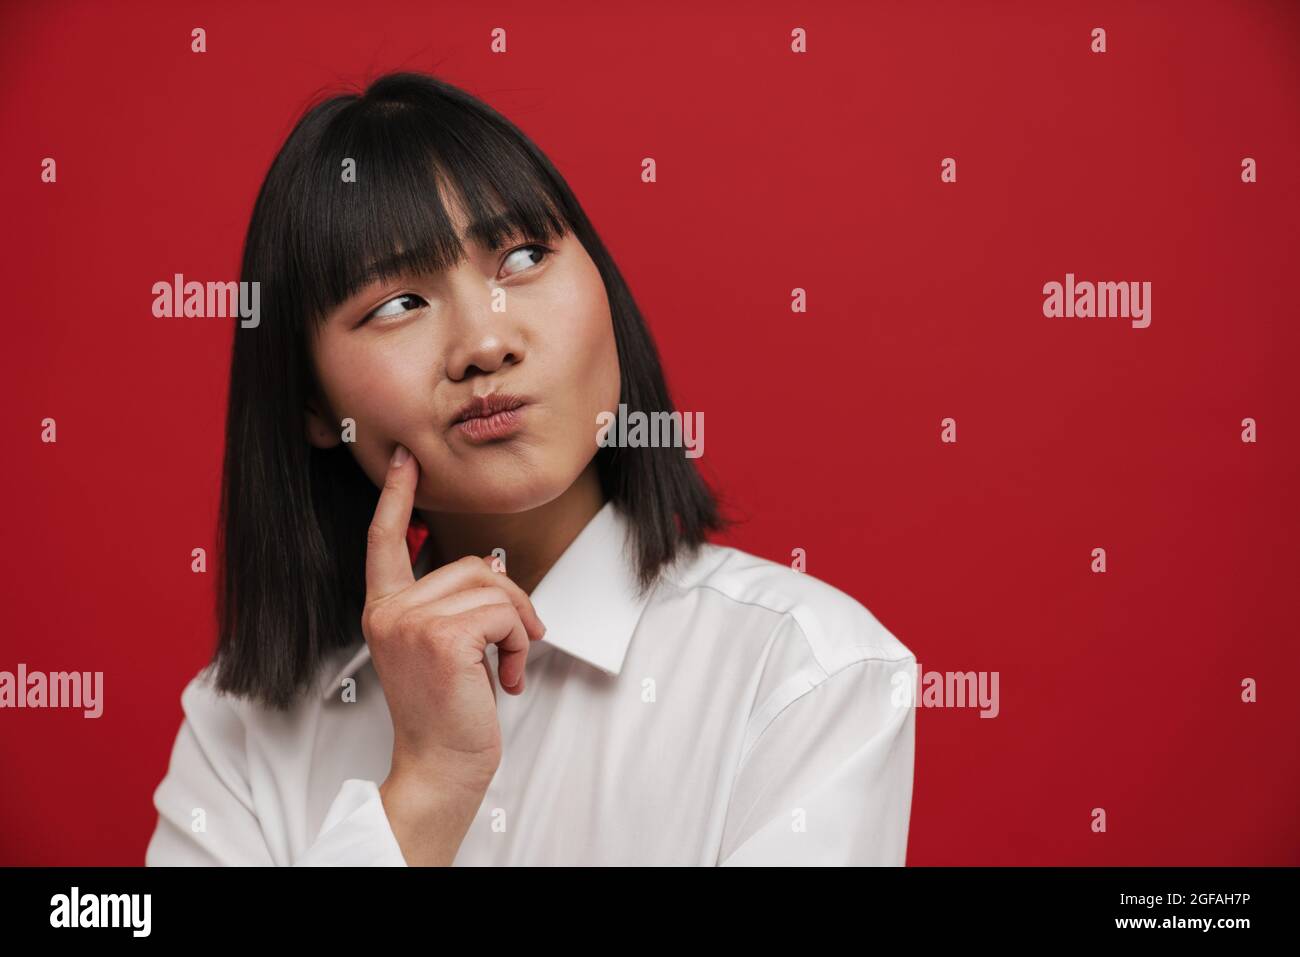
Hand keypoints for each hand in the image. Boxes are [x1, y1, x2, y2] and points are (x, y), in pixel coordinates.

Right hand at [363, 443, 546, 792]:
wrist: (440, 768)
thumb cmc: (447, 713)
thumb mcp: (441, 649)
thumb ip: (452, 607)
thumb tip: (495, 575)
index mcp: (384, 609)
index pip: (384, 542)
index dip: (395, 498)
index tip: (404, 459)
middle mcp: (389, 610)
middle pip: (472, 567)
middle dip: (510, 603)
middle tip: (518, 645)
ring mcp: (410, 622)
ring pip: (494, 589)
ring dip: (518, 628)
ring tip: (509, 668)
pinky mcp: (441, 637)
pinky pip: (504, 614)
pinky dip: (520, 644)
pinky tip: (509, 679)